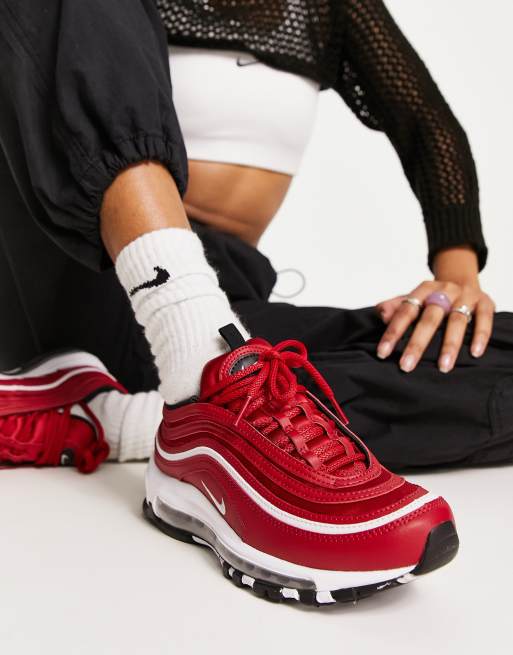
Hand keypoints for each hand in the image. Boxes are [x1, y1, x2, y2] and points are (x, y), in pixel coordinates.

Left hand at [375, 247, 494, 372]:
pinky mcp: (485, 302)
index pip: (405, 311)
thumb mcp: (414, 299)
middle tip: (406, 365)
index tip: (383, 352)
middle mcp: (444, 291)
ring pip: (457, 321)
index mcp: (423, 290)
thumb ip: (396, 306)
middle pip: (429, 319)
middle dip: (417, 343)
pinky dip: (480, 336)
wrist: (463, 281)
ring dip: (449, 345)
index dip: (393, 331)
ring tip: (443, 367)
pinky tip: (474, 353)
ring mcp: (466, 296)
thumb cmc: (434, 298)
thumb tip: (381, 314)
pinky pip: (484, 319)